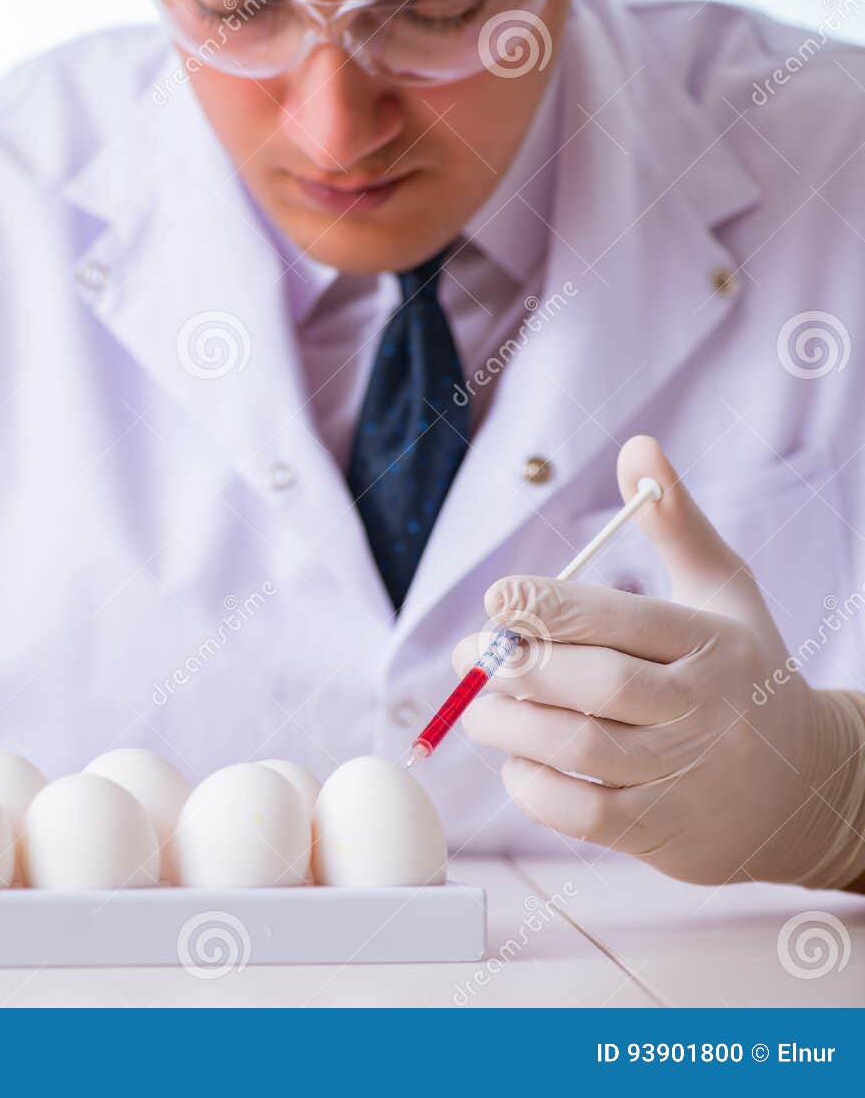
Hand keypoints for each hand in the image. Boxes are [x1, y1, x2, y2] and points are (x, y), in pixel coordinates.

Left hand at [454, 436, 864, 888]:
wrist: (806, 788)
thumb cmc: (744, 673)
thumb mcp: (724, 592)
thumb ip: (674, 522)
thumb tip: (636, 446)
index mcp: (711, 643)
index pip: (620, 618)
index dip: (548, 606)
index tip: (497, 598)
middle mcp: (701, 708)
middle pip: (594, 684)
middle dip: (515, 666)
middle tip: (472, 656)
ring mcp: (683, 774)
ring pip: (579, 748)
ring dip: (509, 726)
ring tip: (477, 709)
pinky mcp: (661, 831)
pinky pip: (581, 812)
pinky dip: (532, 787)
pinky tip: (518, 762)